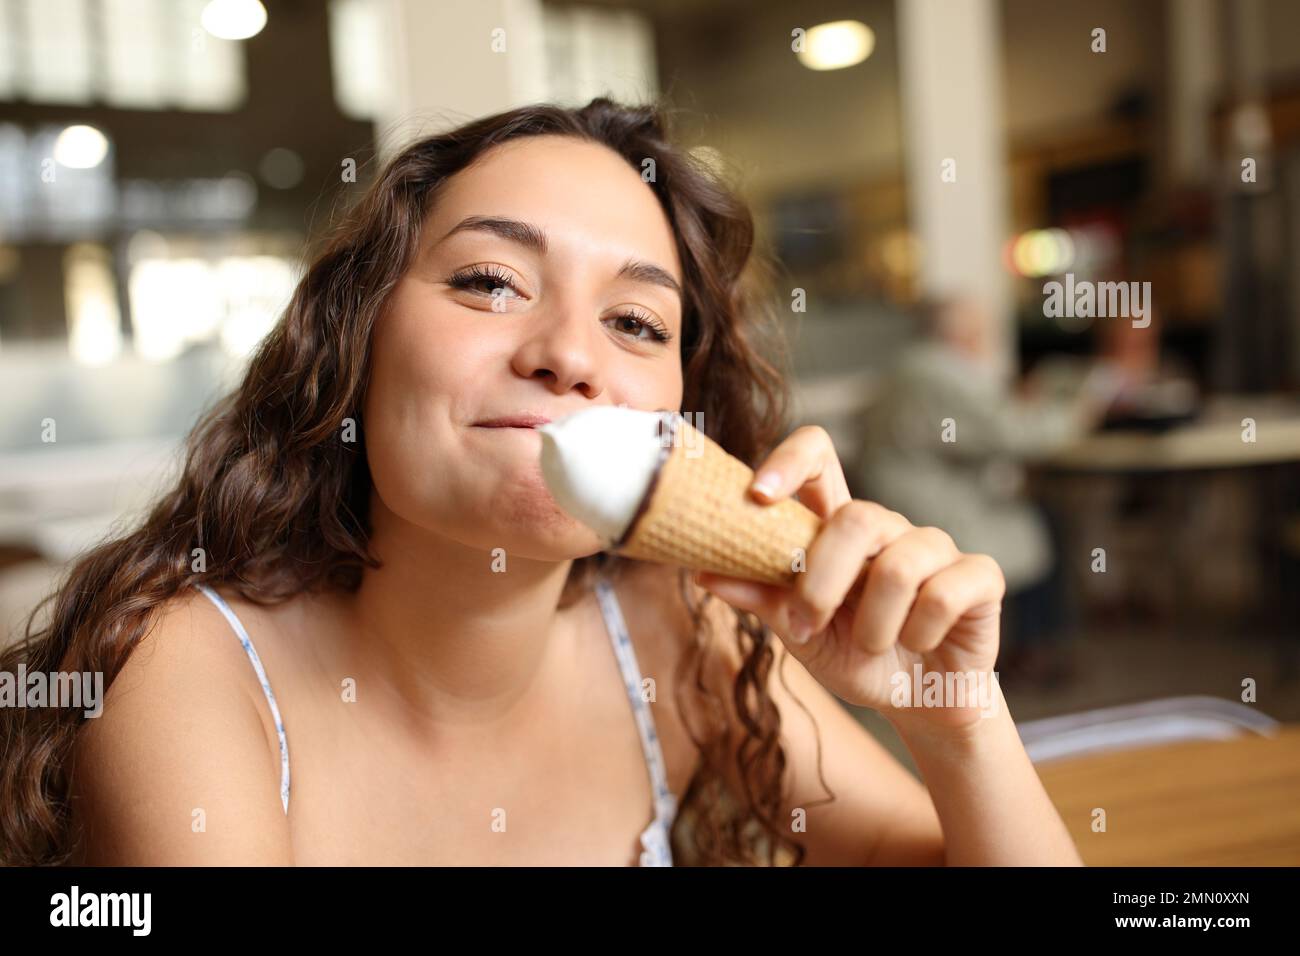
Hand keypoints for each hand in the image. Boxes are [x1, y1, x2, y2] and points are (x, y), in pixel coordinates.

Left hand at [694, 426, 1006, 732]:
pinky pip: (945, 593)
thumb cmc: (857, 657)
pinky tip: (922, 644)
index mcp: (837, 529)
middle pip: (856, 517)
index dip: (788, 461)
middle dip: (822, 581)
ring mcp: (936, 547)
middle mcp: (887, 527)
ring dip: (875, 625)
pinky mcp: (979, 576)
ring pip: (899, 566)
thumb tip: (701, 571)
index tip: (758, 496)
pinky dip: (922, 632)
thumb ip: (762, 598)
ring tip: (873, 647)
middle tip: (808, 625)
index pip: (818, 458)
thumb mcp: (800, 634)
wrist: (920, 704)